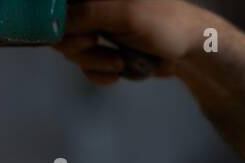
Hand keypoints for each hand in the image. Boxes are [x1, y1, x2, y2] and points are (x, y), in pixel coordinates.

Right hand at [57, 0, 212, 84]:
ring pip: (70, 49)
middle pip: (60, 28)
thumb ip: (88, 12)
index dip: (57, 21)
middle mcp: (94, 3)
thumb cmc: (166, 25)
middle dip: (79, 46)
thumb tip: (55, 21)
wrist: (189, 50)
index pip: (60, 5)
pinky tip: (118, 70)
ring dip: (93, 62)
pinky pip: (83, 64)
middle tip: (97, 46)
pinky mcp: (101, 46)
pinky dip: (99, 72)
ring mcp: (96, 25)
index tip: (77, 34)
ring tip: (119, 62)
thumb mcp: (126, 14)